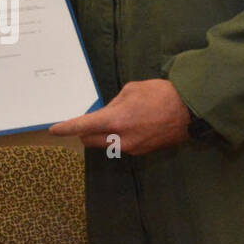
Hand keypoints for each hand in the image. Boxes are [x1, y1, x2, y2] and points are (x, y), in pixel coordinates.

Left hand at [49, 79, 190, 154]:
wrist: (189, 112)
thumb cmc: (160, 94)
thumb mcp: (131, 90)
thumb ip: (113, 104)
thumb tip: (106, 113)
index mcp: (115, 120)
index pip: (82, 127)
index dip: (66, 129)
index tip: (53, 130)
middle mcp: (120, 139)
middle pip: (89, 141)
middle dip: (84, 132)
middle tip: (90, 120)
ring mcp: (131, 148)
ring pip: (105, 145)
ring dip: (102, 135)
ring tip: (118, 120)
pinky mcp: (141, 153)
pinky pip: (121, 146)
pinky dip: (118, 138)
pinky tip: (132, 125)